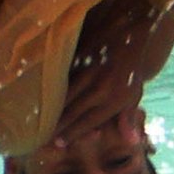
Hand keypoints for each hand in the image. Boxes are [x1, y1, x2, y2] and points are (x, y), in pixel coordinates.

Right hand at [53, 0, 154, 142]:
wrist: (128, 30)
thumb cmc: (131, 66)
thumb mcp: (135, 92)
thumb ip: (128, 118)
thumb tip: (131, 142)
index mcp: (115, 98)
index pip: (89, 122)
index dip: (72, 134)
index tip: (59, 144)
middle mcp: (100, 87)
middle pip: (74, 112)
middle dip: (58, 128)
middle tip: (43, 140)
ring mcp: (88, 71)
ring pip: (64, 96)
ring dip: (51, 111)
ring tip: (38, 123)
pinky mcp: (78, 58)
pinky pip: (62, 79)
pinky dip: (51, 91)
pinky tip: (41, 99)